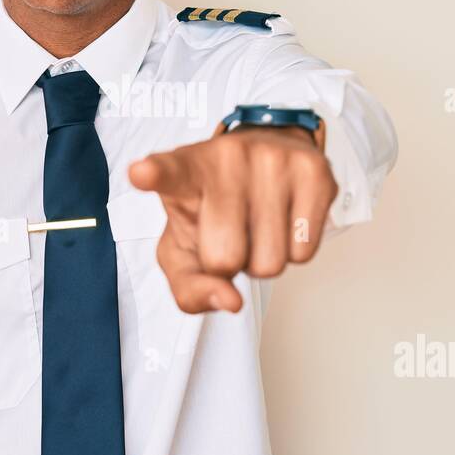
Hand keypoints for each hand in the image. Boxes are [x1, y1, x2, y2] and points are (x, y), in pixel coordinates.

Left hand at [127, 125, 338, 312]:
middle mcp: (225, 158)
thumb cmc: (214, 209)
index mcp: (184, 172)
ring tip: (257, 224)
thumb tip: (230, 302)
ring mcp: (271, 159)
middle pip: (225, 259)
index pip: (167, 174)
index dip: (154, 174)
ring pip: (270, 263)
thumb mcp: (185, 249)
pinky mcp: (312, 170)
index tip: (141, 173)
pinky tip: (285, 219)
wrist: (268, 152)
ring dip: (263, 259)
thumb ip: (190, 287)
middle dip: (229, 264)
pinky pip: (303, 252)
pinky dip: (294, 250)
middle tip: (232, 233)